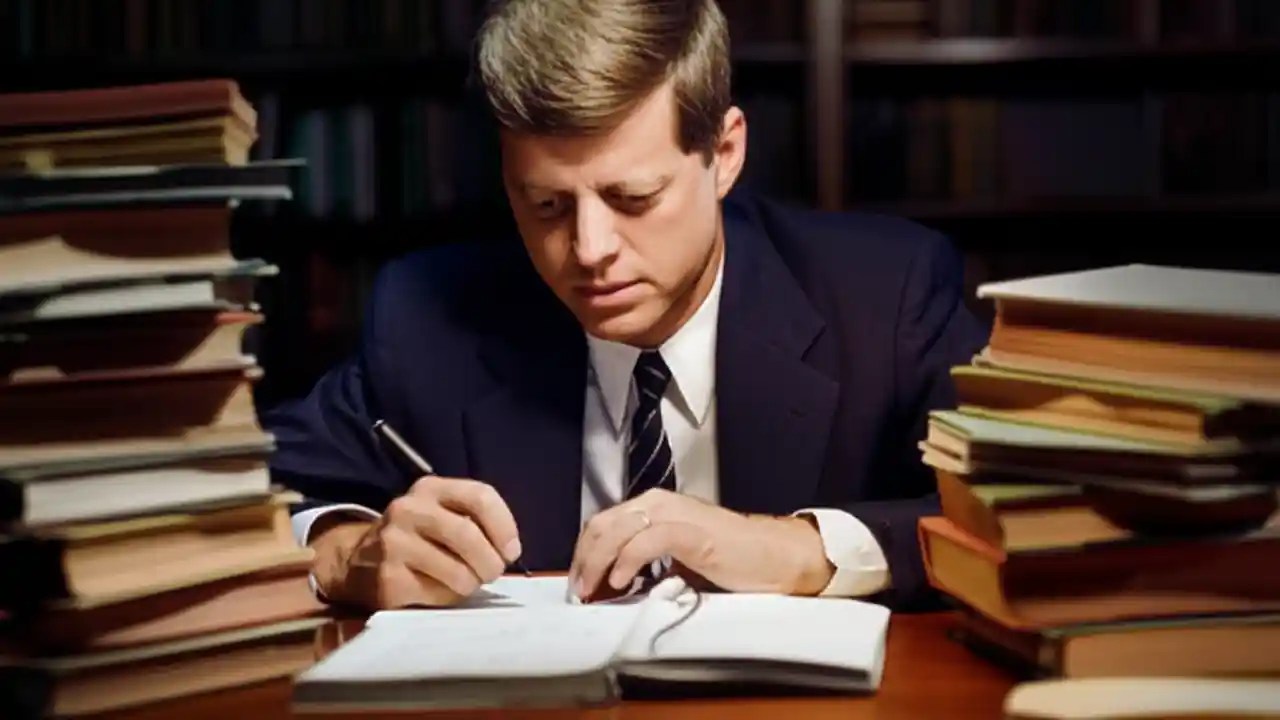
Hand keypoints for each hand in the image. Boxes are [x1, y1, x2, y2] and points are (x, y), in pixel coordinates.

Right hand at [308, 476, 521, 608]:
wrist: (358, 561)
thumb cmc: (418, 539)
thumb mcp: (441, 514)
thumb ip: (475, 521)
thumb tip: (508, 551)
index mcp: (430, 488)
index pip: (480, 496)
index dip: (505, 526)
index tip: (511, 551)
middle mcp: (409, 509)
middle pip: (468, 534)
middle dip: (491, 562)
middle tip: (492, 573)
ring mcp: (394, 543)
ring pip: (458, 571)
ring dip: (472, 584)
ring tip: (466, 583)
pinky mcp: (388, 578)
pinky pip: (437, 594)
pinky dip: (447, 598)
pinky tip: (438, 591)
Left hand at [568, 489, 833, 601]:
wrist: (774, 556)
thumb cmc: (730, 559)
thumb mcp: (677, 557)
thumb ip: (646, 561)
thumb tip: (610, 583)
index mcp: (655, 505)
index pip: (603, 522)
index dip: (583, 553)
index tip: (577, 583)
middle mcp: (660, 502)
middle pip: (603, 524)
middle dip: (583, 559)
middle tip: (578, 591)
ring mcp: (676, 514)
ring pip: (618, 529)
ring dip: (597, 562)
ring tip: (592, 590)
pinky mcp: (692, 532)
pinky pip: (647, 540)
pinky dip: (627, 561)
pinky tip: (621, 582)